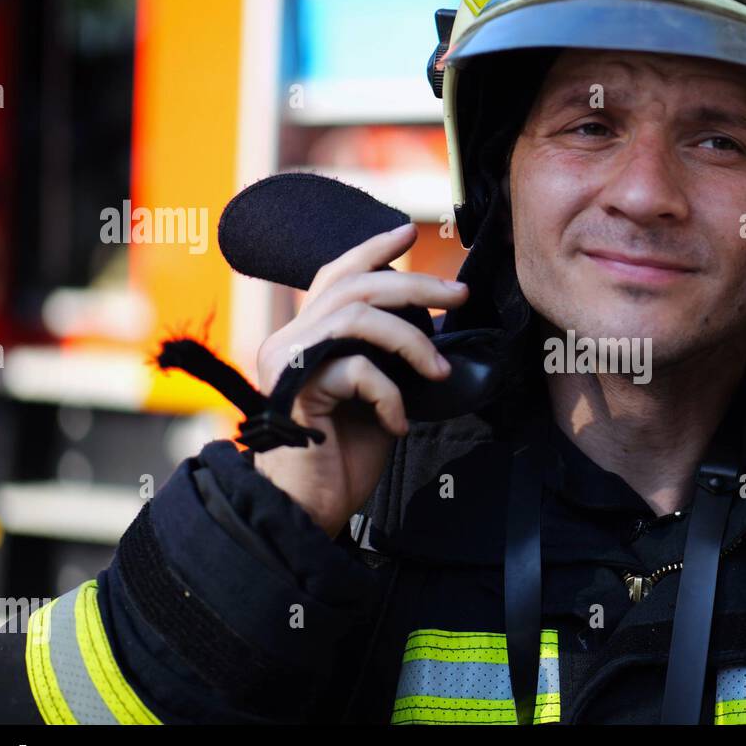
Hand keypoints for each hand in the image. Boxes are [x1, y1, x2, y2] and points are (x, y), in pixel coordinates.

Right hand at [251, 224, 469, 536]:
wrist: (309, 511)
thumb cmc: (344, 458)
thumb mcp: (376, 395)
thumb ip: (387, 357)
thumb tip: (432, 325)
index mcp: (305, 338)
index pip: (336, 274)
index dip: (372, 250)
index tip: (408, 233)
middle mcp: (288, 341)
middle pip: (355, 286)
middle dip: (416, 285)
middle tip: (458, 297)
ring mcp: (288, 365)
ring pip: (356, 317)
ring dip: (411, 340)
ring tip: (437, 372)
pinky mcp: (296, 393)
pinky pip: (357, 370)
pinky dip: (391, 395)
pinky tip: (398, 424)